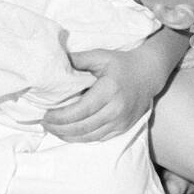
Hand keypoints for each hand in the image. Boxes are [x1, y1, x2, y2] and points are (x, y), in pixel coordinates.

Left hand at [42, 48, 159, 142]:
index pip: (79, 111)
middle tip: (45, 123)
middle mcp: (116, 109)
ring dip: (68, 136)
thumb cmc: (121, 63)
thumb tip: (55, 63)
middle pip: (82, 127)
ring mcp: (121, 121)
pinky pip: (99, 138)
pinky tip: (70, 133)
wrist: (148, 74)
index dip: (60, 116)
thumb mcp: (100, 56)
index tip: (46, 114)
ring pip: (89, 136)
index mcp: (109, 90)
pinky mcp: (123, 128)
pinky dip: (82, 138)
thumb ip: (77, 60)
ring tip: (53, 129)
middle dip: (59, 128)